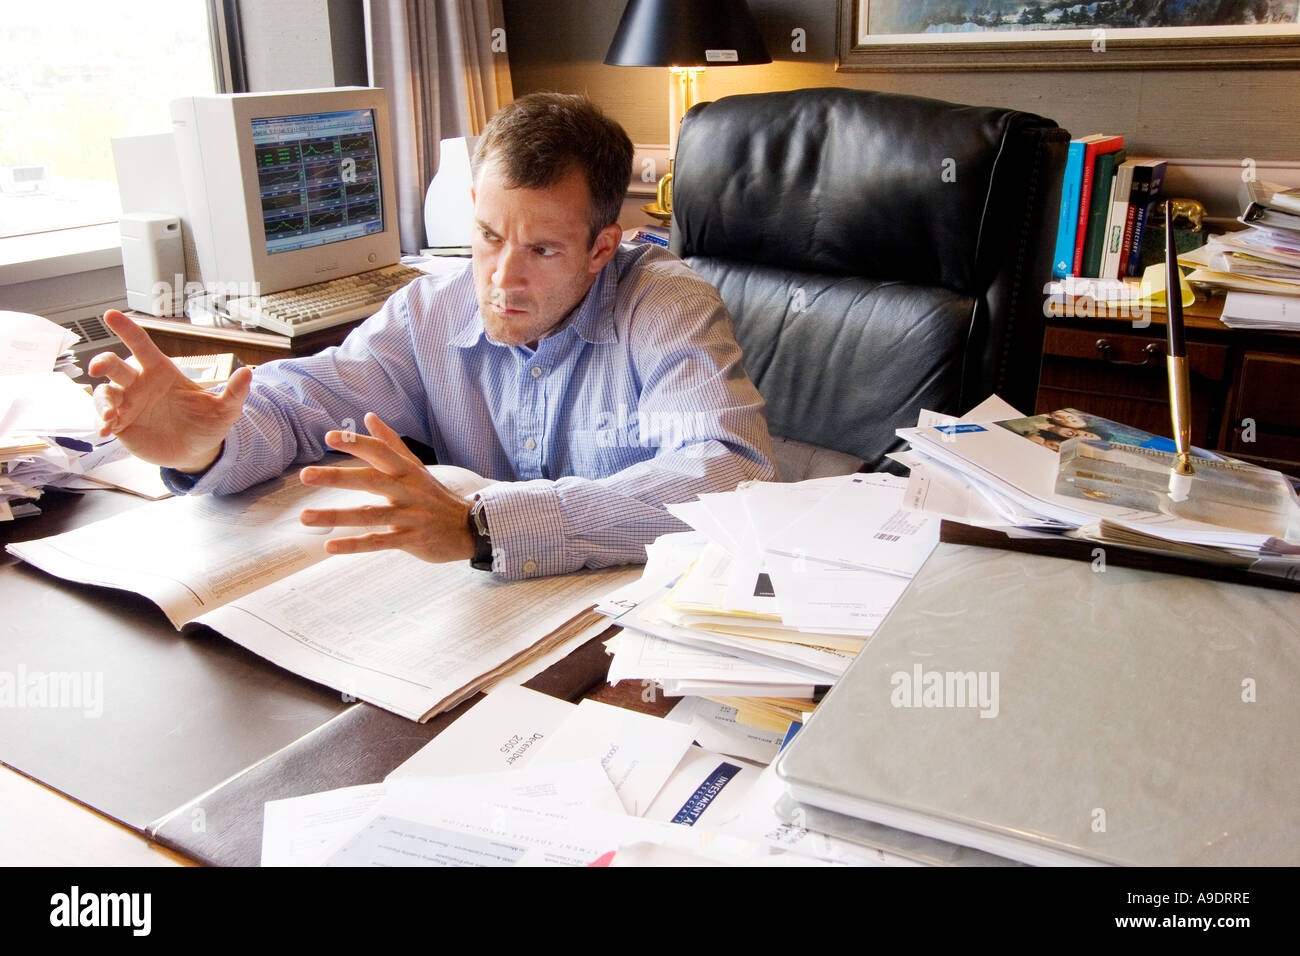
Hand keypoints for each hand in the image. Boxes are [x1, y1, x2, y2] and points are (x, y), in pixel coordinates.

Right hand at [88, 310, 251, 471]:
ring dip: (102, 401)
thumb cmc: (207, 423)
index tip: (111, 316)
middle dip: (103, 362)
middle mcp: (140, 384)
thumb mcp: (224, 409)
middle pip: (116, 366)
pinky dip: (101, 422)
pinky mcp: (122, 424)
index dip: (127, 330)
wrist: (197, 451)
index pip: (142, 345)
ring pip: (105, 392)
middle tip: (98, 367)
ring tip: (111, 416)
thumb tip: (247, 372)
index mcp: (161, 371)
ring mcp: (129, 403)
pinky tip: (105, 430)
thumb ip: (235, 391)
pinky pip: (103, 418)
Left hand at [298, 412, 475, 563]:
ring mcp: (410, 517)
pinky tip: (330, 546)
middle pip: (371, 481)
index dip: (356, 444)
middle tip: (305, 475)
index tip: (329, 437)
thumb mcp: (416, 467)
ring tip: (305, 517)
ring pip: (369, 515)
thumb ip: (391, 443)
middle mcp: (408, 491)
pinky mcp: (411, 540)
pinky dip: (355, 545)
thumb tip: (368, 416)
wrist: (470, 528)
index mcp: (407, 471)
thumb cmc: (435, 495)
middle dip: (338, 478)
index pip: (380, 452)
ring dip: (336, 517)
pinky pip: (379, 542)